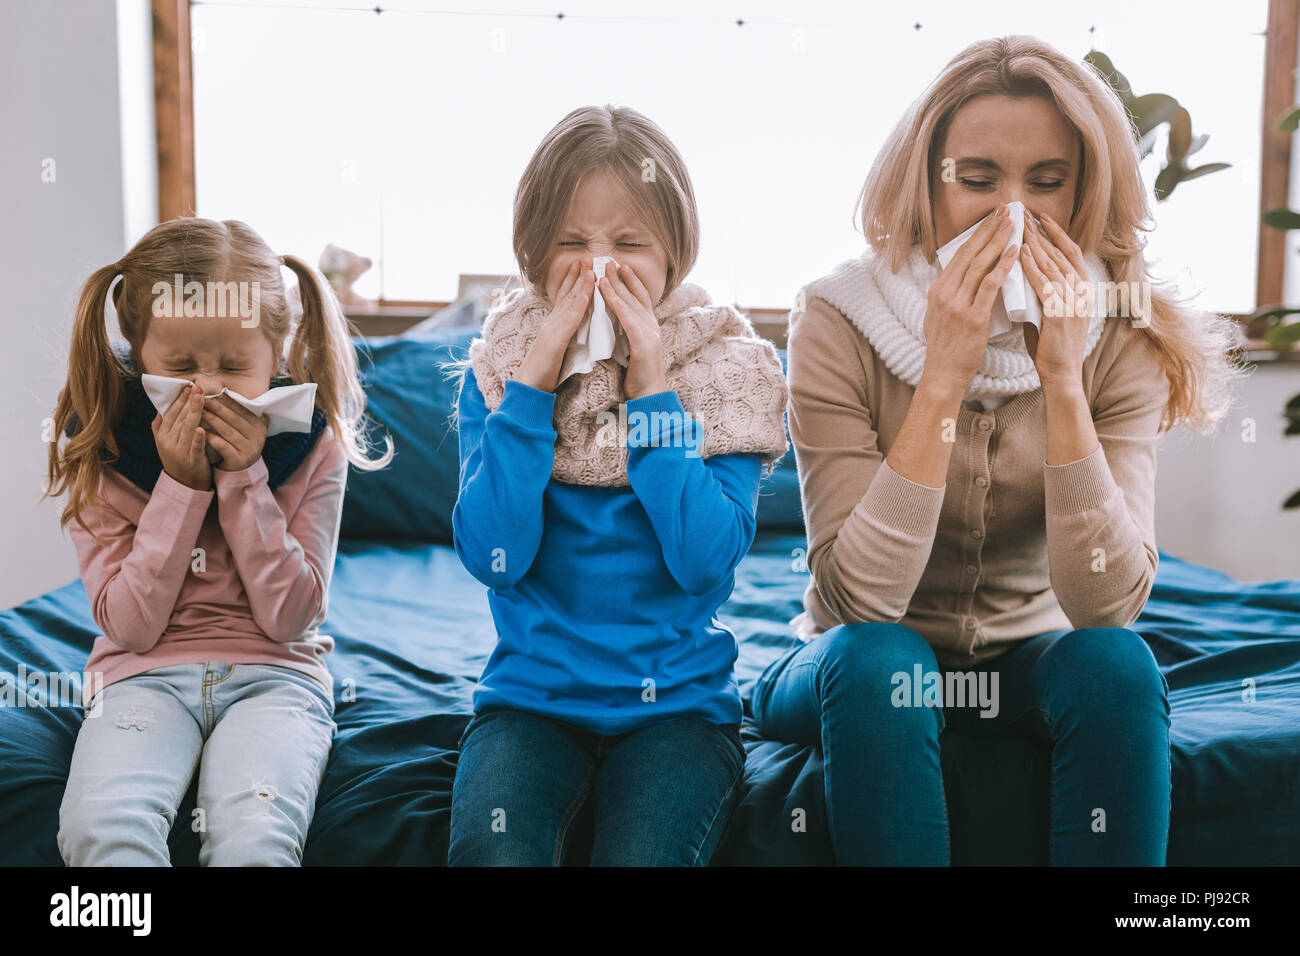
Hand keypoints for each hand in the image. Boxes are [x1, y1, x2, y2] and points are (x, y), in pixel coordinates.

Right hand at [152, 384, 211, 489]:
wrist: (185, 484)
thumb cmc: (178, 458)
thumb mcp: (165, 441)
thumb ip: (162, 425)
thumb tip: (161, 405)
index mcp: (161, 434)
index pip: (171, 412)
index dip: (180, 399)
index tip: (189, 386)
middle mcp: (167, 442)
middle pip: (179, 417)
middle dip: (189, 401)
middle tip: (198, 387)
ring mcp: (178, 452)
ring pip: (186, 428)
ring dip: (194, 412)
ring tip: (201, 398)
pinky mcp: (191, 461)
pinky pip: (194, 447)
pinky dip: (197, 438)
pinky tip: (201, 428)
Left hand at [201, 394, 267, 471]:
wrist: (237, 470)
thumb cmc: (235, 443)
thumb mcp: (240, 427)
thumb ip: (235, 412)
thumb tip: (220, 387)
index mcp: (260, 425)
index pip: (240, 409)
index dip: (224, 400)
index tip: (209, 392)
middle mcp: (258, 437)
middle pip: (234, 419)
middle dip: (216, 407)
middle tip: (200, 399)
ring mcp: (251, 449)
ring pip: (228, 431)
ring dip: (212, 420)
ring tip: (198, 412)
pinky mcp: (240, 460)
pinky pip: (223, 446)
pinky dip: (212, 438)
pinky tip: (200, 431)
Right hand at [515, 258, 594, 392]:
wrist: (529, 387)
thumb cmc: (544, 372)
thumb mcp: (557, 349)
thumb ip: (565, 337)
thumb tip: (574, 330)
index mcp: (553, 325)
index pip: (564, 298)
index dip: (572, 280)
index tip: (582, 265)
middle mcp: (551, 322)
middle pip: (566, 294)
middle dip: (576, 274)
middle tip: (587, 256)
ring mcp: (552, 330)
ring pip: (568, 302)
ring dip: (579, 284)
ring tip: (589, 267)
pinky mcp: (554, 341)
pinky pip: (568, 321)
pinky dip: (578, 306)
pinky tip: (586, 294)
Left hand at [599, 262, 666, 399]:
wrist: (650, 396)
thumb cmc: (639, 376)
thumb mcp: (634, 349)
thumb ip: (629, 334)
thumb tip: (618, 323)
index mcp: (649, 327)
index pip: (640, 298)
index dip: (631, 281)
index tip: (620, 267)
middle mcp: (652, 326)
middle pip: (636, 296)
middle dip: (622, 277)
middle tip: (609, 260)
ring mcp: (649, 334)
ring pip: (631, 304)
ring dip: (617, 286)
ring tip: (604, 271)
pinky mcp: (643, 344)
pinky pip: (627, 319)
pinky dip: (617, 304)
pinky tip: (607, 293)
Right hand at [920, 206, 1018, 392]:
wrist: (943, 374)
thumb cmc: (947, 349)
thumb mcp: (939, 316)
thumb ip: (950, 296)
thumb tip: (962, 279)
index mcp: (937, 291)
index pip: (959, 255)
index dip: (976, 235)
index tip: (991, 219)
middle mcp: (944, 294)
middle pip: (969, 254)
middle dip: (988, 230)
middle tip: (1005, 211)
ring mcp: (957, 305)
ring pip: (979, 265)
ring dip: (998, 242)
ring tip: (1014, 224)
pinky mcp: (972, 318)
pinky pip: (990, 286)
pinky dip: (1003, 267)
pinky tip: (1015, 253)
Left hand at [1019, 212, 1091, 390]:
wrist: (1061, 375)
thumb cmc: (1051, 348)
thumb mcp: (1048, 314)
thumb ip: (1041, 295)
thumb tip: (1022, 279)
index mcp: (1082, 290)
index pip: (1070, 253)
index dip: (1056, 233)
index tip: (1041, 217)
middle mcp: (1082, 292)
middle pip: (1061, 253)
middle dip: (1043, 232)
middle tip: (1026, 212)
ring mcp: (1074, 302)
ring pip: (1053, 264)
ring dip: (1036, 242)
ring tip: (1021, 224)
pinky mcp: (1061, 314)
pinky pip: (1044, 284)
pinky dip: (1033, 266)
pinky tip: (1021, 252)